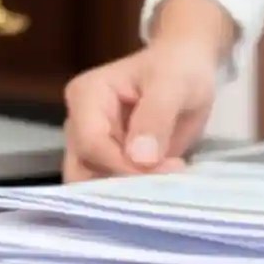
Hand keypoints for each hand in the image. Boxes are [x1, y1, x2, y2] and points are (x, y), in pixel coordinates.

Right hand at [62, 40, 218, 182]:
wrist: (186, 68)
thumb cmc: (178, 69)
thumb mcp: (173, 85)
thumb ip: (155, 117)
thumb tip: (140, 158)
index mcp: (86, 96)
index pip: (92, 144)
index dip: (124, 166)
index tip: (167, 170)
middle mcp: (78, 123)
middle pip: (81, 170)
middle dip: (119, 186)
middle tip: (162, 186)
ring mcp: (88, 145)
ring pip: (91, 186)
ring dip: (125, 194)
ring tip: (163, 186)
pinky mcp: (104, 162)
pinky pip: (107, 188)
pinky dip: (130, 195)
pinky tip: (158, 188)